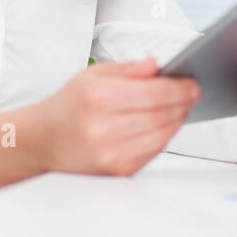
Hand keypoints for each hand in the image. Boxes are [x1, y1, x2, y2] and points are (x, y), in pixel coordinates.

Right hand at [38, 57, 200, 176]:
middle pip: (162, 115)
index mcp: (98, 98)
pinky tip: (167, 125)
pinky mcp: (117, 171)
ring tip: (182, 107)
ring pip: (162, 136)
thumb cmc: (69, 105)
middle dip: (184, 103)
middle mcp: (103, 129)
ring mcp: (111, 154)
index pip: (156, 93)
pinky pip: (154, 152)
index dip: (181, 87)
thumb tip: (157, 65)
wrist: (43, 140)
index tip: (192, 83)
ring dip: (178, 120)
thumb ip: (128, 68)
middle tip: (192, 93)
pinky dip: (165, 137)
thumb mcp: (93, 75)